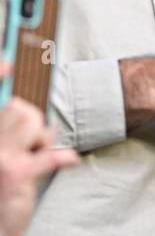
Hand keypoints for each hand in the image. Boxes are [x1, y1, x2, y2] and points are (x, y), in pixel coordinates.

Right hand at [0, 59, 78, 235]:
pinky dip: (62, 156)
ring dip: (40, 139)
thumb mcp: (2, 158)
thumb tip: (42, 126)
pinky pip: (48, 154)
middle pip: (19, 108)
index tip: (7, 60)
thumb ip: (12, 137)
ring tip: (31, 158)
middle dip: (33, 124)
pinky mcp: (16, 175)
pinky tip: (68, 160)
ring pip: (33, 122)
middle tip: (29, 146)